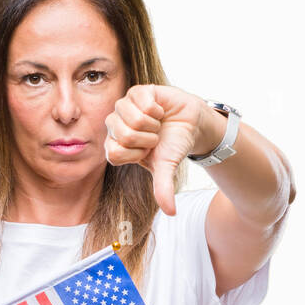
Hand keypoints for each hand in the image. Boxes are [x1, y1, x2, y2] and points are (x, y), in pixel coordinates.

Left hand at [103, 85, 216, 215]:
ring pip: (132, 117)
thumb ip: (163, 188)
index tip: (148, 151)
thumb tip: (171, 213)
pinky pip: (142, 100)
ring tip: (157, 123)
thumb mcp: (167, 168)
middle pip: (123, 134)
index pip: (114, 153)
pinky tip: (160, 110)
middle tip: (155, 136)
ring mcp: (125, 107)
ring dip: (152, 123)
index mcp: (117, 146)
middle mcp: (116, 126)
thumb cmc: (173, 145)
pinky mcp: (137, 92)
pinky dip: (156, 108)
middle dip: (148, 138)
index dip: (136, 153)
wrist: (191, 124)